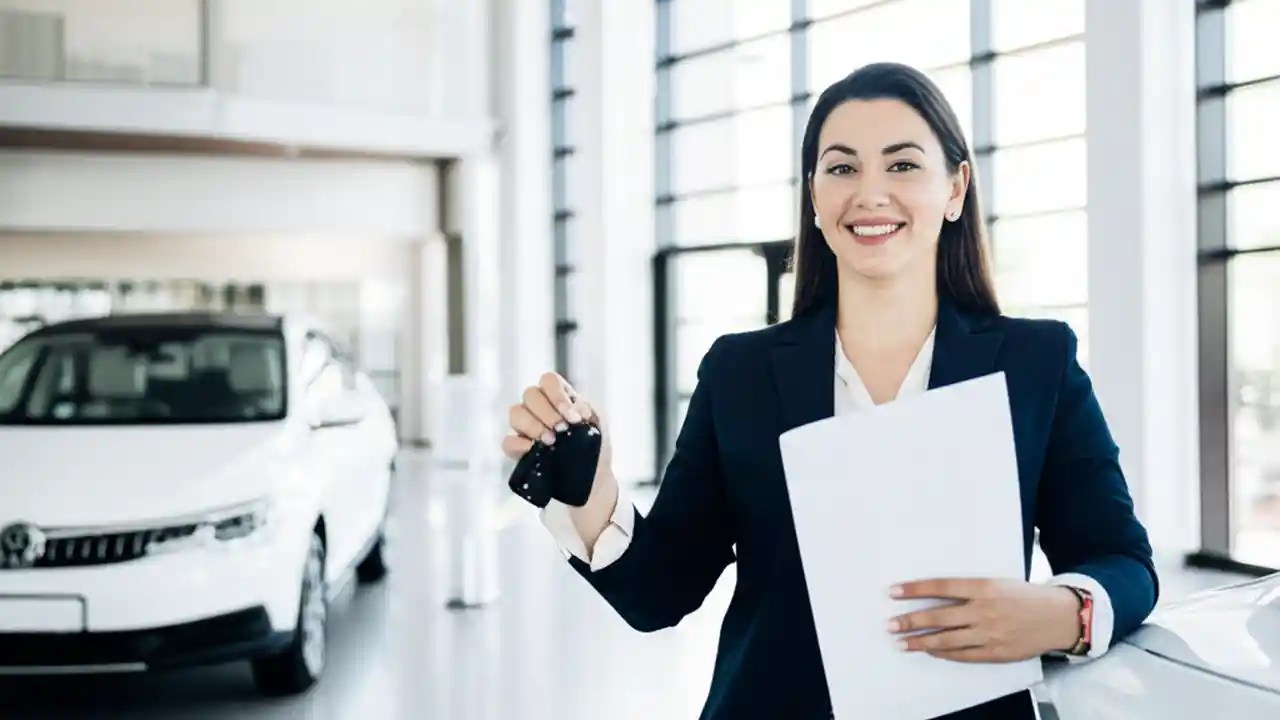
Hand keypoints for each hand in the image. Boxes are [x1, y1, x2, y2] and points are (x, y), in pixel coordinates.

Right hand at [502, 372, 610, 475]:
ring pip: (515, 412)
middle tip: (562, 430)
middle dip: (547, 413)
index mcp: (558, 397)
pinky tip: (534, 451)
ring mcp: (525, 428)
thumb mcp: (598, 424)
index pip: (549, 380)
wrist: (592, 478)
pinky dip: (520, 445)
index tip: (573, 418)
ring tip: (551, 441)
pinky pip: (508, 441)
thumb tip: (573, 407)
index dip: (557, 395)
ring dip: (533, 425)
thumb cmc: (594, 448)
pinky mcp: (518, 449)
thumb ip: (586, 408)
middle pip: (530, 394)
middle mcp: (539, 408)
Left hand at [888, 578, 1080, 662]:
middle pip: (938, 616)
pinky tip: (929, 651)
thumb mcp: (996, 583)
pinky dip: (943, 653)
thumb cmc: (1023, 595)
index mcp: (984, 587)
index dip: (915, 590)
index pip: (941, 587)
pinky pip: (962, 655)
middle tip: (890, 625)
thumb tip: (934, 594)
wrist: (1058, 617)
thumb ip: (968, 589)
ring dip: (921, 642)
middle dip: (910, 621)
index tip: (893, 592)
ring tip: (902, 642)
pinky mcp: (996, 652)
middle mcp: (984, 610)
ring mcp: (990, 634)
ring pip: (946, 640)